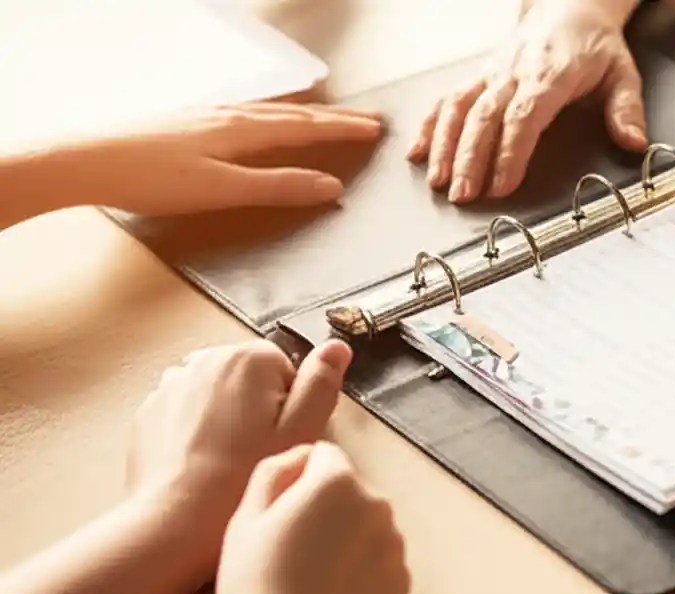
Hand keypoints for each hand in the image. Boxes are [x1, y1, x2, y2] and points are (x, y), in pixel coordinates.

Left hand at [69, 103, 382, 214]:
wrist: (88, 160)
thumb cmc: (151, 178)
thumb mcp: (223, 190)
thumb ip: (278, 187)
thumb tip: (329, 187)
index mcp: (243, 129)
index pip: (307, 128)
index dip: (343, 130)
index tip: (375, 129)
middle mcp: (230, 114)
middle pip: (294, 113)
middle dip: (334, 117)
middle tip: (366, 119)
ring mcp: (208, 113)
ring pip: (271, 110)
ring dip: (306, 114)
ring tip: (327, 117)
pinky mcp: (189, 120)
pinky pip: (248, 111)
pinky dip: (273, 114)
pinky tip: (263, 119)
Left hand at [126, 339, 351, 554]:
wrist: (177, 518)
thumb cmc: (242, 478)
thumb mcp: (302, 431)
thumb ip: (321, 384)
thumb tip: (337, 347)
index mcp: (250, 358)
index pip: (286, 369)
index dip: (291, 406)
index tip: (283, 436)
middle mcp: (206, 359)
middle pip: (250, 377)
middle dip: (258, 408)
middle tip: (258, 451)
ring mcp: (172, 384)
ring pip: (217, 393)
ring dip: (226, 416)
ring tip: (230, 459)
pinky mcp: (151, 411)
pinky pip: (186, 411)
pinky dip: (197, 430)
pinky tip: (204, 462)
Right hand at [216, 443, 408, 593]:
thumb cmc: (257, 581)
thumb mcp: (246, 515)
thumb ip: (275, 470)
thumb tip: (303, 455)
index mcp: (338, 481)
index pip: (324, 456)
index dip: (299, 478)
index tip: (281, 511)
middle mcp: (377, 505)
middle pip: (350, 491)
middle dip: (327, 507)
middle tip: (293, 546)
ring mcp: (395, 545)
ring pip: (368, 525)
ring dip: (347, 537)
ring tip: (312, 574)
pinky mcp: (403, 580)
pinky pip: (380, 560)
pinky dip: (362, 569)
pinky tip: (333, 593)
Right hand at [407, 2, 645, 201]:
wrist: (568, 6)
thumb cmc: (593, 45)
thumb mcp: (622, 72)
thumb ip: (627, 110)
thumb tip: (634, 142)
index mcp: (550, 73)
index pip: (525, 115)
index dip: (510, 152)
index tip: (501, 184)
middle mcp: (513, 71)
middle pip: (484, 116)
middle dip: (470, 158)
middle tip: (464, 195)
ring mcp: (491, 72)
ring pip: (459, 107)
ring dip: (445, 146)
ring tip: (438, 182)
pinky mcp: (478, 75)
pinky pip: (447, 98)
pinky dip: (430, 125)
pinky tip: (419, 153)